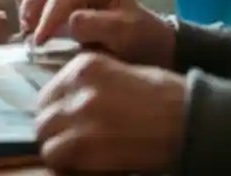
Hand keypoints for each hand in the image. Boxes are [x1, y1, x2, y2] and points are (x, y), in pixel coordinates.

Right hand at [18, 0, 175, 69]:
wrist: (144, 43)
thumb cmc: (136, 39)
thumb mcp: (124, 34)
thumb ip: (97, 25)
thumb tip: (68, 21)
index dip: (48, 16)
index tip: (39, 42)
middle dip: (34, 7)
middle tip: (31, 37)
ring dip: (28, 2)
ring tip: (27, 29)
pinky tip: (29, 22)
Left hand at [36, 52, 185, 173]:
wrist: (187, 119)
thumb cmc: (165, 98)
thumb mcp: (124, 74)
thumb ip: (94, 85)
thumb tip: (70, 104)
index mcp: (86, 65)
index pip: (52, 90)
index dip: (60, 109)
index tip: (71, 121)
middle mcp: (77, 87)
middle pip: (44, 113)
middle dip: (55, 128)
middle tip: (73, 141)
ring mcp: (78, 115)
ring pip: (45, 136)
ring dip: (59, 146)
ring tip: (79, 154)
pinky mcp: (82, 144)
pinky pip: (56, 157)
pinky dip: (66, 164)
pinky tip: (85, 164)